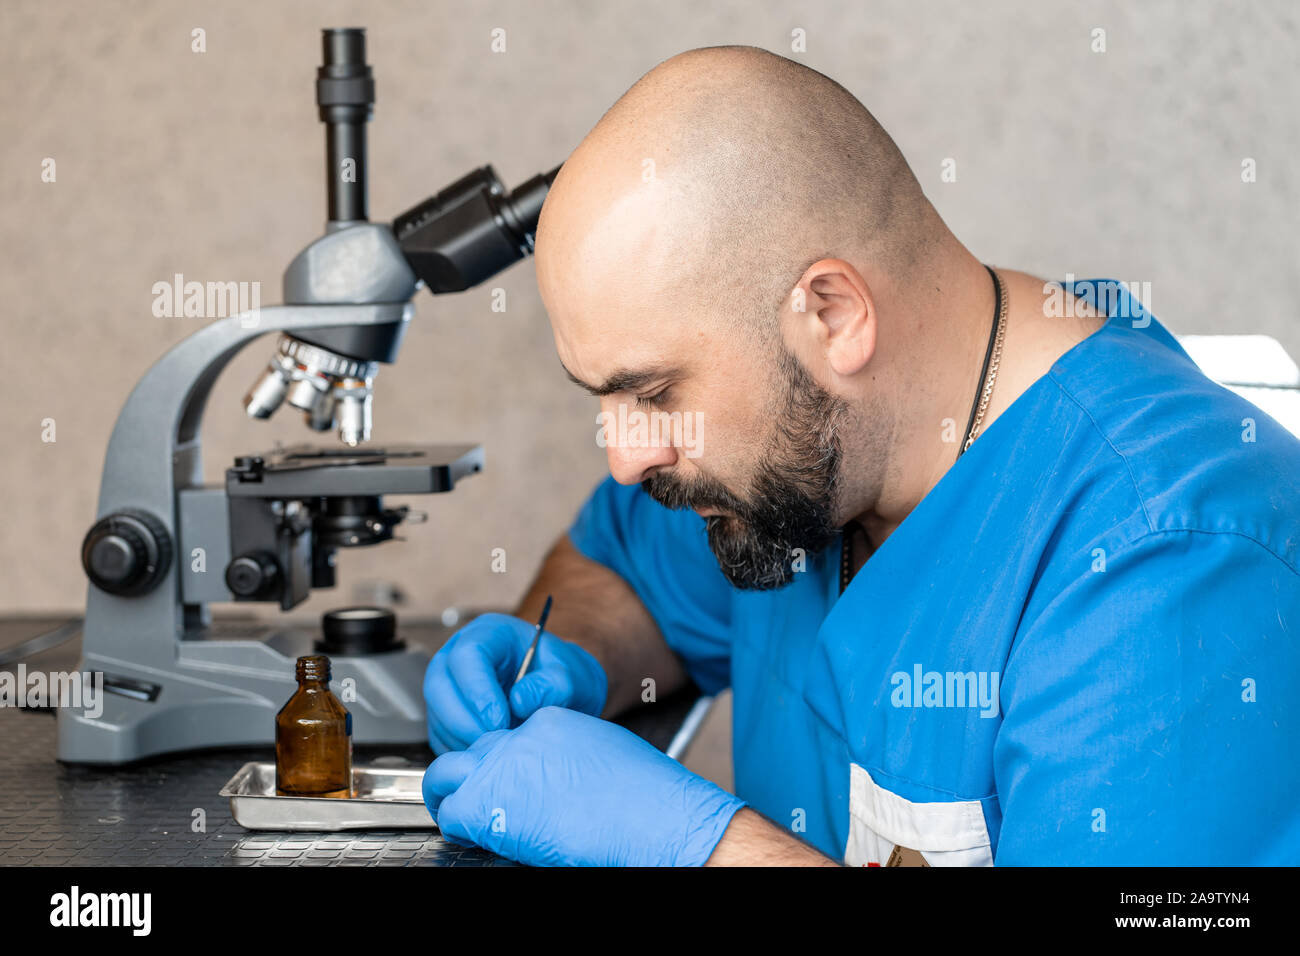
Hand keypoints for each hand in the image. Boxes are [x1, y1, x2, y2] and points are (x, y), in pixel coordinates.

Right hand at [423, 612, 606, 753]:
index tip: (499, 721)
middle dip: (463, 719)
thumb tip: (519, 701)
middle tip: (493, 743)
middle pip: (439, 683)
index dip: (477, 690)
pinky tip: (486, 756)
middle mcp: (459, 654)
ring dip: (461, 737)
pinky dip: (459, 748)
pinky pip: (439, 734)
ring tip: (495, 751)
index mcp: (489, 633)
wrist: (557, 696)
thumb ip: (553, 685)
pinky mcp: (445, 713)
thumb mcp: (569, 677)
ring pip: (436, 712)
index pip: (468, 655)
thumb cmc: (560, 679)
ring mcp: (448, 684)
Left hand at [423, 706, 745, 865]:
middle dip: (466, 772)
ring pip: (445, 772)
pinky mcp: (488, 801)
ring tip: (461, 815)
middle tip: (471, 796)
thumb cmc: (643, 795)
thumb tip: (553, 779)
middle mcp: (519, 737)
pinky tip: (472, 836)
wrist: (652, 815)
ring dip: (450, 794)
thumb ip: (568, 756)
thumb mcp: (602, 752)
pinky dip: (455, 825)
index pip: (507, 736)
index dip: (505, 763)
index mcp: (548, 721)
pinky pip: (452, 812)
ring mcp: (500, 766)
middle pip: (471, 747)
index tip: (510, 782)